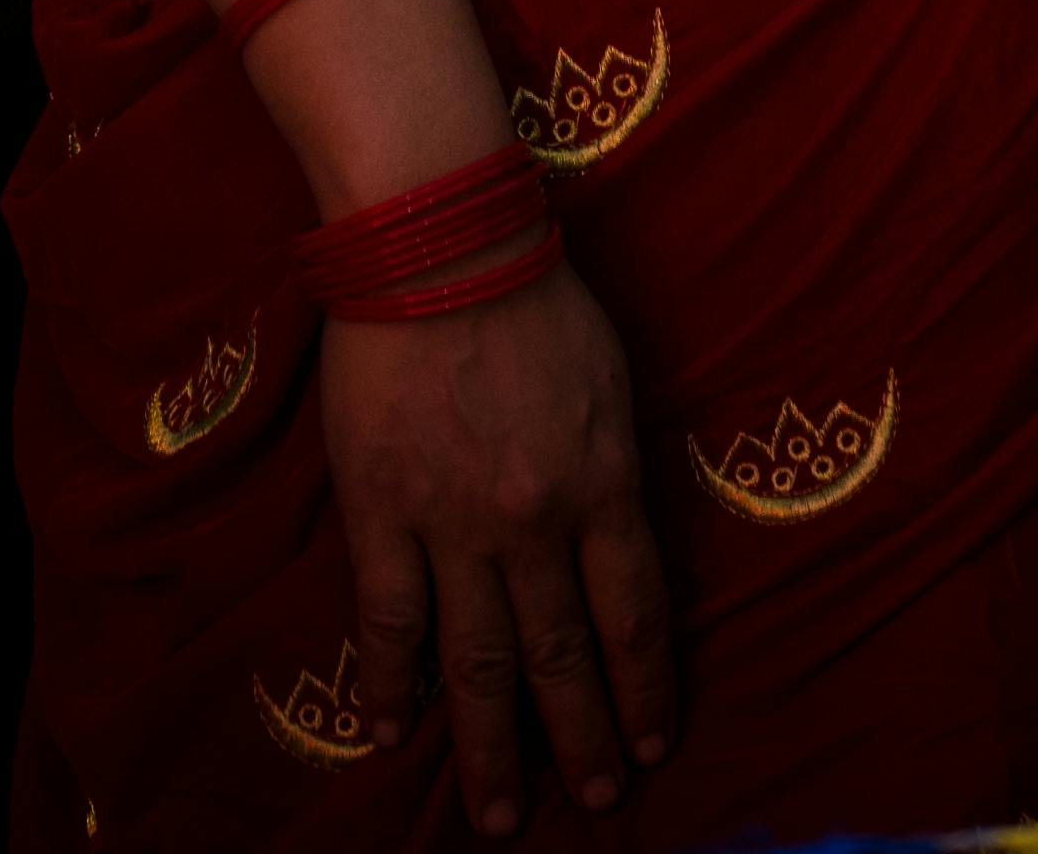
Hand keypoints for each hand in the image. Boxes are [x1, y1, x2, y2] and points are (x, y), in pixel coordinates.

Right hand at [320, 266, 677, 836]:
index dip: (645, 688)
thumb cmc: (534, 291)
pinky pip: (390, 620)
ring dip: (493, 747)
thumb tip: (622, 529)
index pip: (634, 615)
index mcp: (602, 485)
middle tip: (594, 801)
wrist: (438, 241)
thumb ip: (613, 467)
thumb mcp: (610, 378)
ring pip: (481, 664)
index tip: (654, 745)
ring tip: (499, 817)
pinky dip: (391, 685)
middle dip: (582, 740)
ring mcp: (455, 525)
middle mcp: (536, 524)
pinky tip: (391, 735)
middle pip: (564, 659)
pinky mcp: (383, 511)